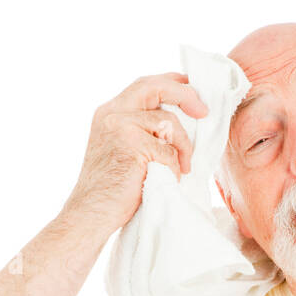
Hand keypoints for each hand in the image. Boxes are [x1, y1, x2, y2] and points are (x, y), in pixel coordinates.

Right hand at [61, 72, 209, 236]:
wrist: (91, 213)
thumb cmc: (112, 189)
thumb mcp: (123, 149)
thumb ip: (141, 130)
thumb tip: (176, 123)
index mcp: (110, 112)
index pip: (145, 84)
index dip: (172, 83)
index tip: (193, 88)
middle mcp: (112, 113)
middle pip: (156, 88)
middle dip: (185, 95)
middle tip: (204, 112)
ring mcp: (120, 127)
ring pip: (168, 123)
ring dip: (182, 148)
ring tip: (181, 168)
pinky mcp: (131, 146)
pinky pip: (167, 152)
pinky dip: (173, 169)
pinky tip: (165, 180)